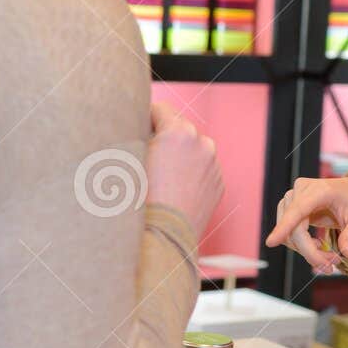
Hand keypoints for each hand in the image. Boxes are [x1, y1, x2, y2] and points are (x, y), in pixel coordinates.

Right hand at [146, 102, 224, 236]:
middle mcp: (202, 144)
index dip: (145, 118)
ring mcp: (213, 164)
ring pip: (193, 149)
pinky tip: (175, 190)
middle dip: (164, 138)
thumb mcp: (129, 160)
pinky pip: (202, 169)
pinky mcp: (218, 183)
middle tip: (147, 159)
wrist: (163, 238)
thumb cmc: (140, 201)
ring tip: (161, 178)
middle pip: (179, 127)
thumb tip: (134, 127)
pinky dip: (191, 174)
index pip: (160, 108)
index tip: (137, 130)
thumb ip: (136, 136)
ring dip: (179, 156)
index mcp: (179, 132)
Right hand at [264, 176, 347, 273]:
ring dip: (306, 251)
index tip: (271, 242)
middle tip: (331, 266)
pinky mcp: (291, 209)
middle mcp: (301, 191)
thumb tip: (347, 252)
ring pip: (289, 234)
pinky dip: (302, 246)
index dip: (284, 227)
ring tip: (329, 258)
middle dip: (310, 252)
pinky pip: (289, 233)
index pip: (298, 210)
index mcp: (319, 190)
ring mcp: (293, 199)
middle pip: (294, 229)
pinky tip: (318, 246)